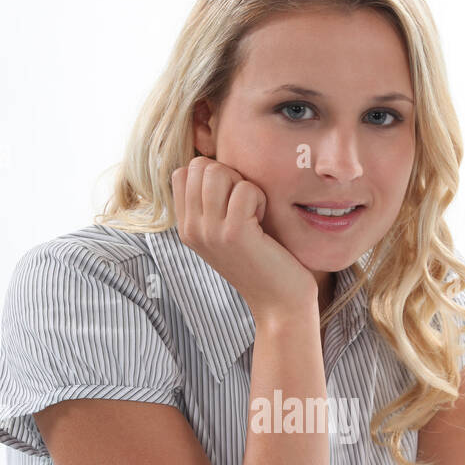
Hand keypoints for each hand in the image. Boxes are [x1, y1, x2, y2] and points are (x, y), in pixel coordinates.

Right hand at [170, 156, 318, 321]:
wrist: (279, 304)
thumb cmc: (262, 261)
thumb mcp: (227, 230)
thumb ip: (213, 201)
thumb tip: (212, 160)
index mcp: (186, 227)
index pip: (185, 171)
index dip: (214, 174)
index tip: (231, 202)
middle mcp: (191, 229)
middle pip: (200, 166)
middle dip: (230, 176)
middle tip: (246, 207)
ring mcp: (209, 232)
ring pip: (217, 172)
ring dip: (244, 185)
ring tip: (253, 214)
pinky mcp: (233, 233)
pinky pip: (245, 188)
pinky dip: (260, 199)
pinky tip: (263, 223)